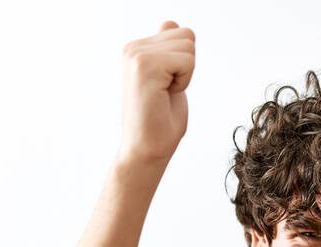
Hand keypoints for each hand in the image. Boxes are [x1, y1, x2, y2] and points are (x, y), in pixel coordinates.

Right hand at [117, 21, 194, 166]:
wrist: (146, 149)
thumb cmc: (160, 120)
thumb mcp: (169, 77)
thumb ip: (168, 50)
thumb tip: (171, 23)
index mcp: (137, 48)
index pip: (180, 31)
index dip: (185, 62)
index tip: (168, 84)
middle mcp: (133, 47)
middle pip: (186, 35)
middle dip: (187, 67)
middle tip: (167, 90)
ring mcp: (136, 54)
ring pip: (188, 47)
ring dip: (185, 75)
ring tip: (165, 93)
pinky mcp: (144, 65)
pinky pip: (187, 61)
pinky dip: (184, 81)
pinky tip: (165, 95)